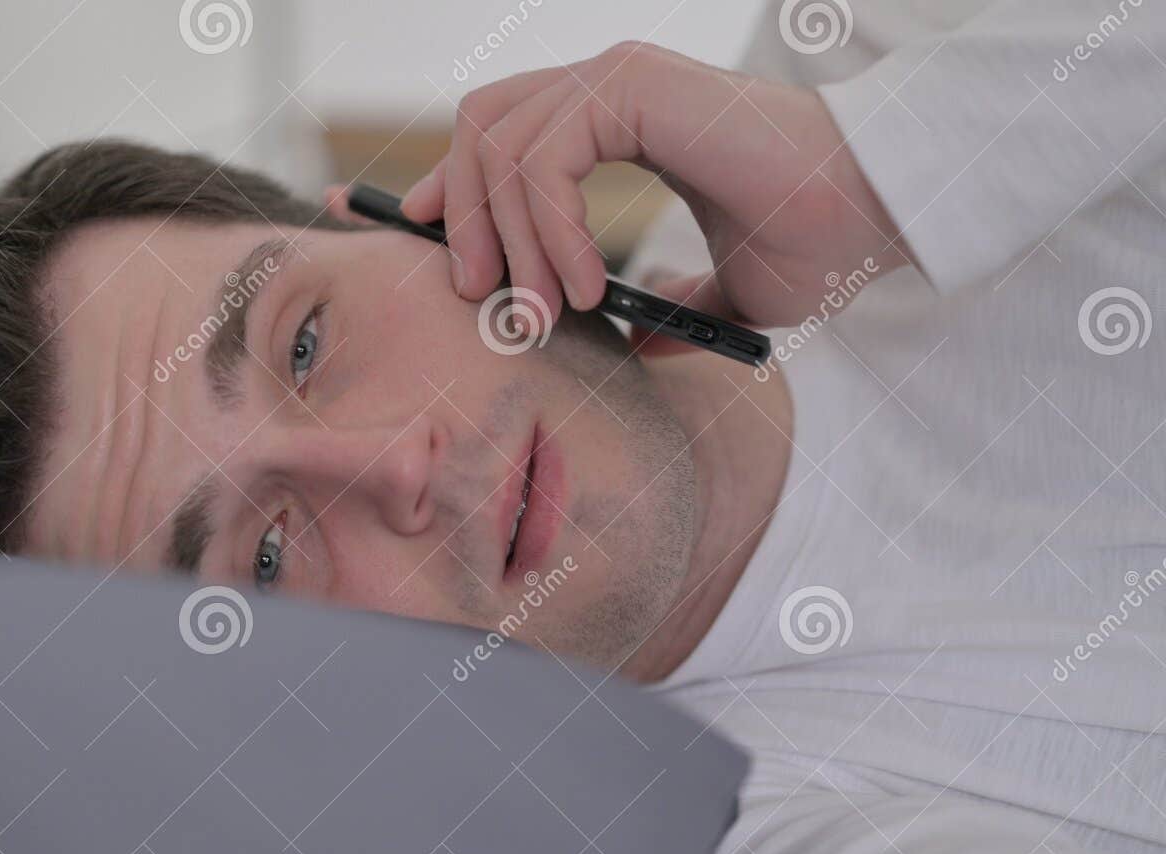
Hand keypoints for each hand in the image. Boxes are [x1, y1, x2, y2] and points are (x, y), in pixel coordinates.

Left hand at [395, 42, 908, 335]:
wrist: (881, 213)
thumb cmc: (816, 241)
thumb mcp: (722, 288)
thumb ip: (670, 302)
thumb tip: (638, 339)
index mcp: (617, 117)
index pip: (496, 133)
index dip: (444, 187)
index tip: (409, 239)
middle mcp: (606, 86)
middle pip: (476, 131)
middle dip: (459, 218)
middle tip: (481, 300)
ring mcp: (617, 77)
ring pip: (497, 145)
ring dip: (504, 239)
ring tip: (542, 311)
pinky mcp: (633, 87)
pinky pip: (543, 159)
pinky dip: (545, 230)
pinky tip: (581, 286)